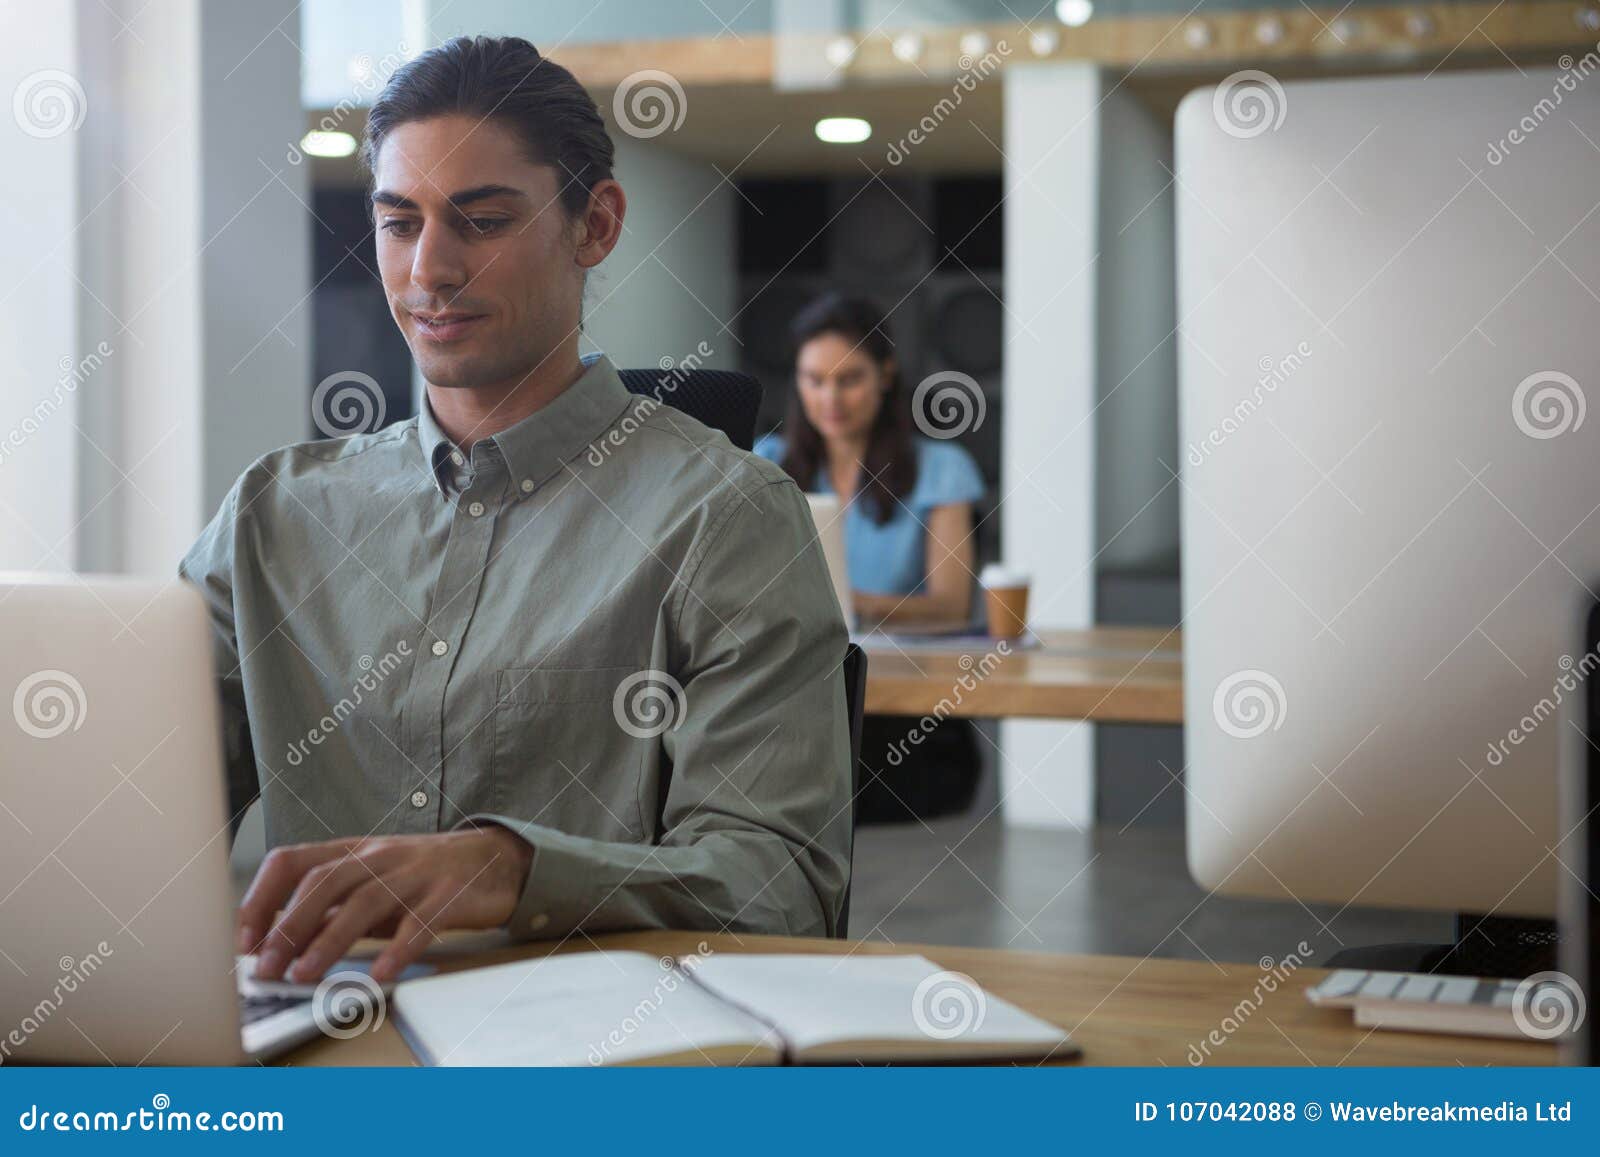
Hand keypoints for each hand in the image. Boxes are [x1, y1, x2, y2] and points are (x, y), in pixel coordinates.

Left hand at [238, 826, 533, 984]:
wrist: (495, 859)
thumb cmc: (423, 876)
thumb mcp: (372, 882)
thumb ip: (332, 906)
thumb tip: (275, 944)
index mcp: (353, 851)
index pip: (292, 862)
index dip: (262, 898)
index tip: (243, 940)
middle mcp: (380, 857)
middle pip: (324, 883)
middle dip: (288, 926)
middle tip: (267, 968)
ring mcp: (416, 873)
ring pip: (365, 902)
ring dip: (329, 940)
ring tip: (305, 974)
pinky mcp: (450, 894)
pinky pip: (420, 922)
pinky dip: (397, 950)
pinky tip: (379, 975)